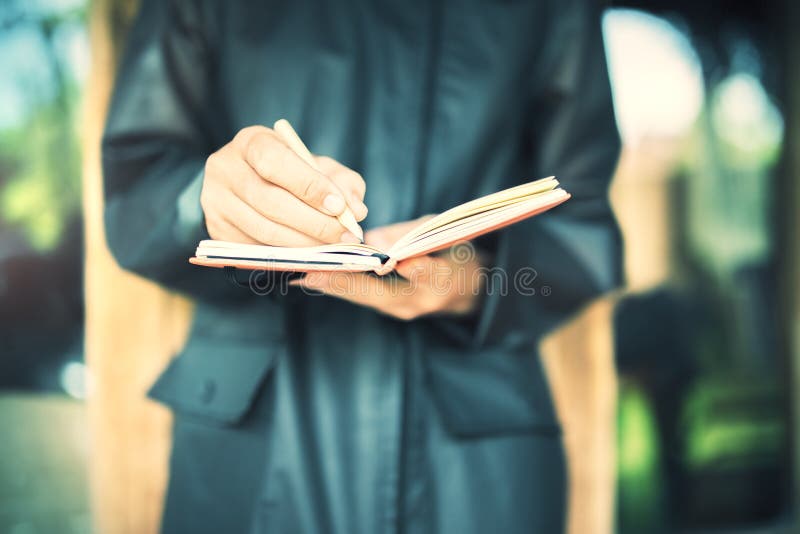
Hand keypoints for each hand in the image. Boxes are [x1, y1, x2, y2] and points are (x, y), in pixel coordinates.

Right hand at [201, 126, 367, 245]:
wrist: (246, 182)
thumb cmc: (288, 171)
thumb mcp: (316, 165)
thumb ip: (341, 181)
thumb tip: (356, 210)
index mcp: (251, 142)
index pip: (275, 162)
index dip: (309, 185)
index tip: (339, 206)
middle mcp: (225, 168)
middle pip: (270, 201)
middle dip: (313, 222)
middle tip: (344, 236)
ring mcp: (216, 201)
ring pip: (264, 229)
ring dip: (304, 243)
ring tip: (332, 248)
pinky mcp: (217, 229)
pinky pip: (256, 248)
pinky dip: (287, 254)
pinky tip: (309, 254)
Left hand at [291, 217, 485, 319]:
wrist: (467, 289)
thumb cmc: (454, 251)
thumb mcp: (442, 232)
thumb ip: (411, 234)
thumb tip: (374, 239)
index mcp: (444, 279)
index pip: (425, 273)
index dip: (404, 267)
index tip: (387, 260)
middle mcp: (420, 300)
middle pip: (379, 292)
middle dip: (345, 280)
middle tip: (314, 272)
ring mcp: (403, 309)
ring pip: (364, 297)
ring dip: (334, 284)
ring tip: (303, 273)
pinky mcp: (390, 309)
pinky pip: (362, 297)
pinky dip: (339, 286)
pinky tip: (313, 277)